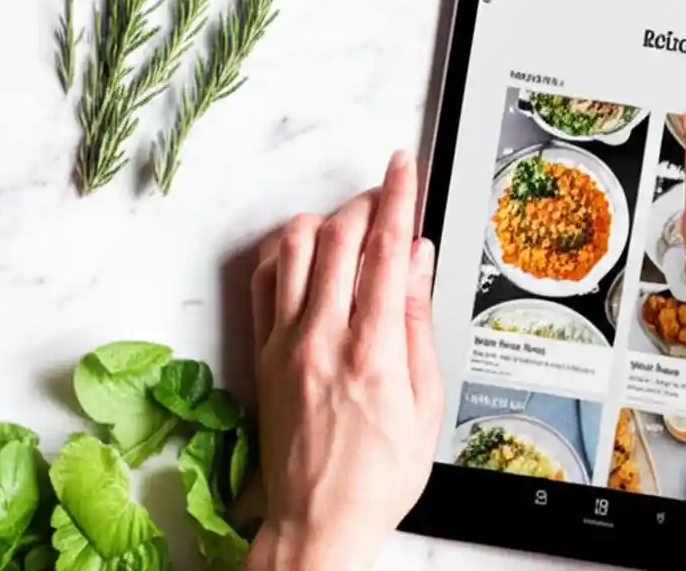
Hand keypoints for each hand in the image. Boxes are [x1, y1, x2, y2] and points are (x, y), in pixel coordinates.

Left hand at [245, 151, 443, 570]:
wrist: (319, 519)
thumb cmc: (379, 474)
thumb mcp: (424, 401)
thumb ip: (418, 323)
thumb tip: (418, 262)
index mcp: (373, 349)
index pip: (386, 249)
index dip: (397, 197)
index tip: (402, 166)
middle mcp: (324, 337)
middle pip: (338, 236)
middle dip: (365, 201)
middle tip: (386, 195)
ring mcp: (285, 342)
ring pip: (293, 248)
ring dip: (323, 220)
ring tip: (349, 224)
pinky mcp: (261, 354)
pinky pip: (263, 281)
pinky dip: (283, 252)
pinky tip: (303, 253)